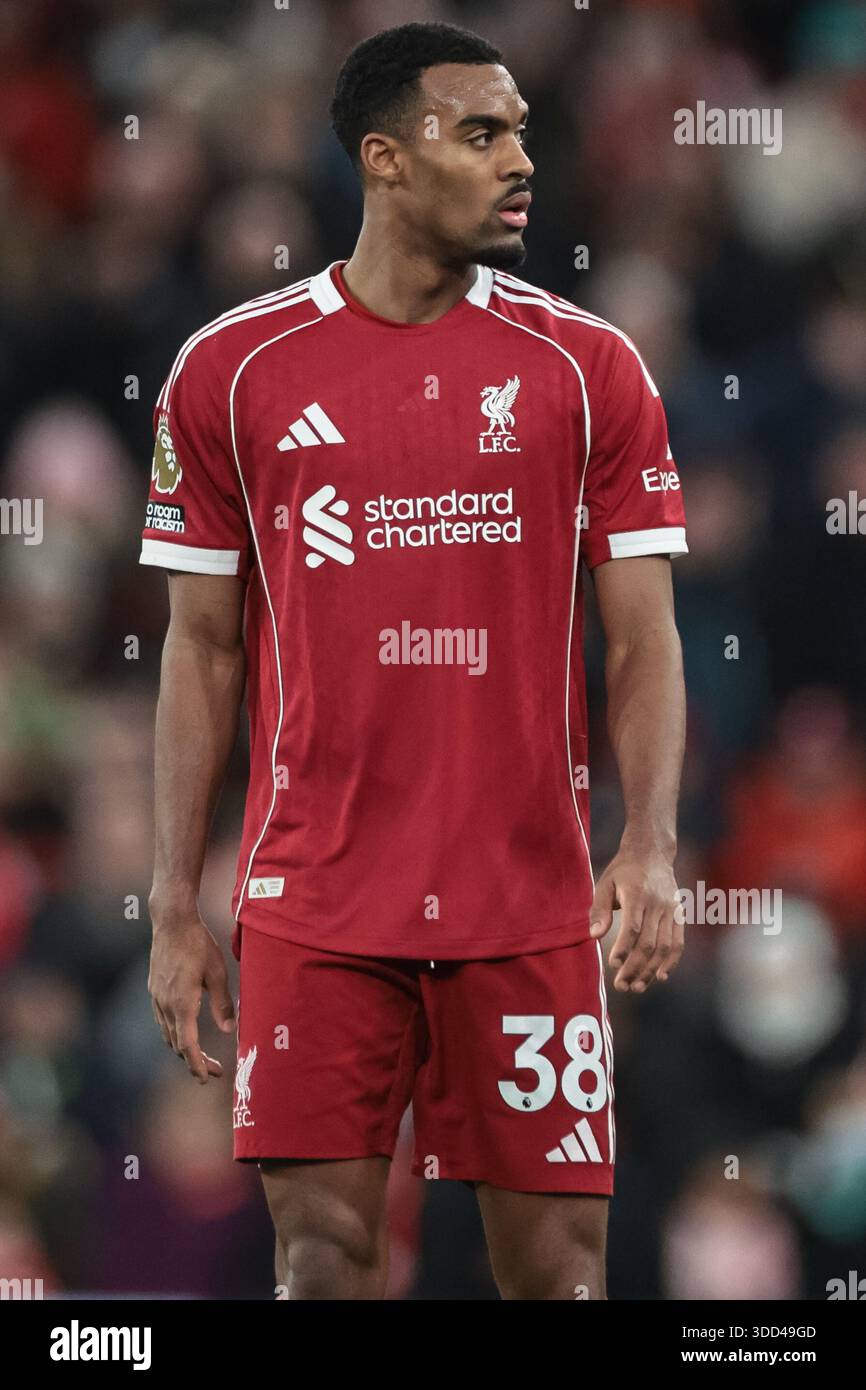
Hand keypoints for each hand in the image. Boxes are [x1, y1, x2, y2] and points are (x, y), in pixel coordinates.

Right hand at [148, 900, 235, 1081]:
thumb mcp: (218, 972)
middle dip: (194, 1061)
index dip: (197, 1065)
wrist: (172, 921)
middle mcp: (165, 1004)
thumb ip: (222, 1003)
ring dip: (183, 1048)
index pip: (187, 1046)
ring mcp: (156, 997)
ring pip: (167, 1034)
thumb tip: (230, 1030)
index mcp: (182, 1003)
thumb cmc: (199, 944)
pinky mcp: (153, 989)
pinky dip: (174, 1032)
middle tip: (214, 1071)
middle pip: (177, 1044)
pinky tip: (185, 1030)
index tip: (206, 1078)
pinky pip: (162, 1020)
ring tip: (201, 1055)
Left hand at [588, 848, 683, 991]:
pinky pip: (678, 942)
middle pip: (649, 942)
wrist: (652, 852)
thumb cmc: (624, 871)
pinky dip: (672, 961)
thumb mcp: (605, 883)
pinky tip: (661, 977)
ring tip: (637, 987)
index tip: (613, 965)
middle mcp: (658, 904)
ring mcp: (672, 910)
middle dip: (635, 967)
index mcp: (638, 894)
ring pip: (664, 946)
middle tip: (622, 985)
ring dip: (651, 970)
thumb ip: (599, 909)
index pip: (633, 927)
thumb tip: (594, 936)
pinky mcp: (680, 915)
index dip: (623, 948)